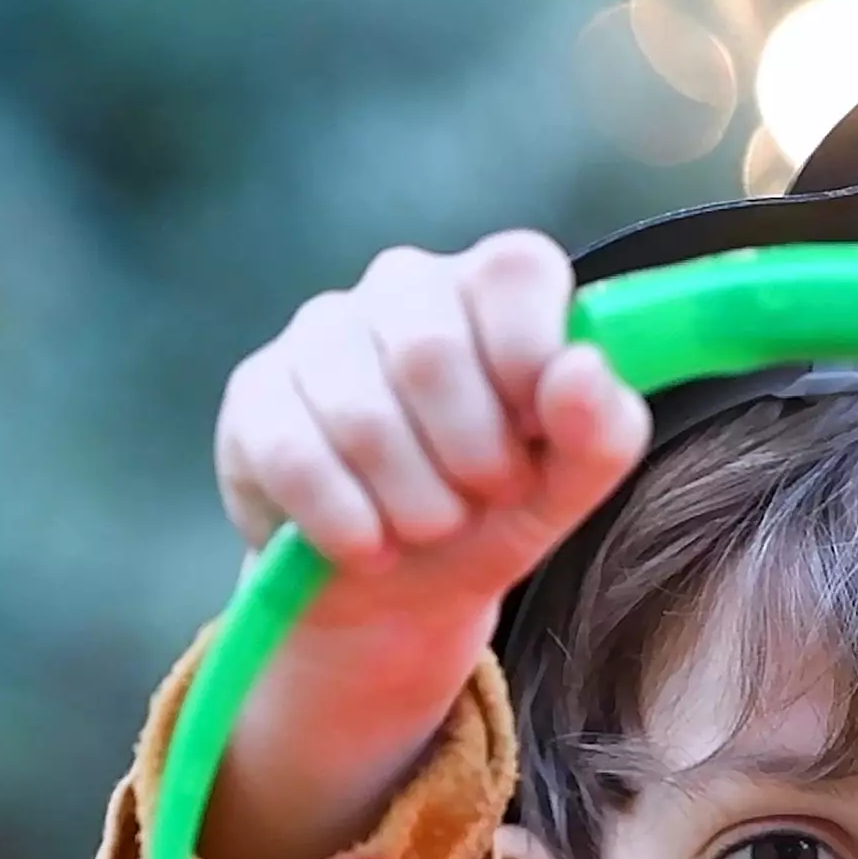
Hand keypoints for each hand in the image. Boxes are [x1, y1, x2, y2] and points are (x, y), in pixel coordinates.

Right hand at [203, 232, 651, 858]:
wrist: (399, 589)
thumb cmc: (492, 512)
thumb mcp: (565, 490)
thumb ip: (601, 433)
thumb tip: (585, 369)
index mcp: (491, 288)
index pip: (517, 269)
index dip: (532, 362)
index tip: (535, 437)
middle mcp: (403, 287)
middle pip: (431, 350)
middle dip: (472, 456)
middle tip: (486, 499)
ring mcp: (320, 332)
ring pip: (361, 414)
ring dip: (412, 503)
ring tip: (428, 528)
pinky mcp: (256, 392)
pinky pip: (295, 457)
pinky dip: (345, 524)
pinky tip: (367, 547)